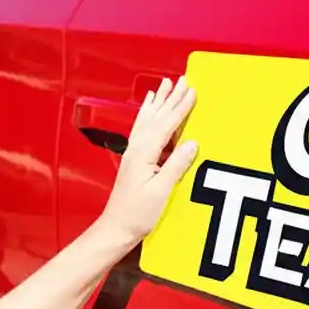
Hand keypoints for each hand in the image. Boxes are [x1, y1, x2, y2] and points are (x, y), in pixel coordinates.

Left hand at [97, 77, 197, 247]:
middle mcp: (137, 148)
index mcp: (145, 153)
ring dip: (158, 102)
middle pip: (156, 117)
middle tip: (183, 80)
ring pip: (147, 120)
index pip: (167, 124)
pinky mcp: (134, 159)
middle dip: (171, 98)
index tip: (192, 91)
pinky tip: (148, 110)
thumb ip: (176, 165)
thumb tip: (192, 142)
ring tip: (164, 86)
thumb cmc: (138, 214)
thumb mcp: (162, 191)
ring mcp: (133, 153)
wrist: (116, 228)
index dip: (181, 107)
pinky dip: (147, 115)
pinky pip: (141, 128)